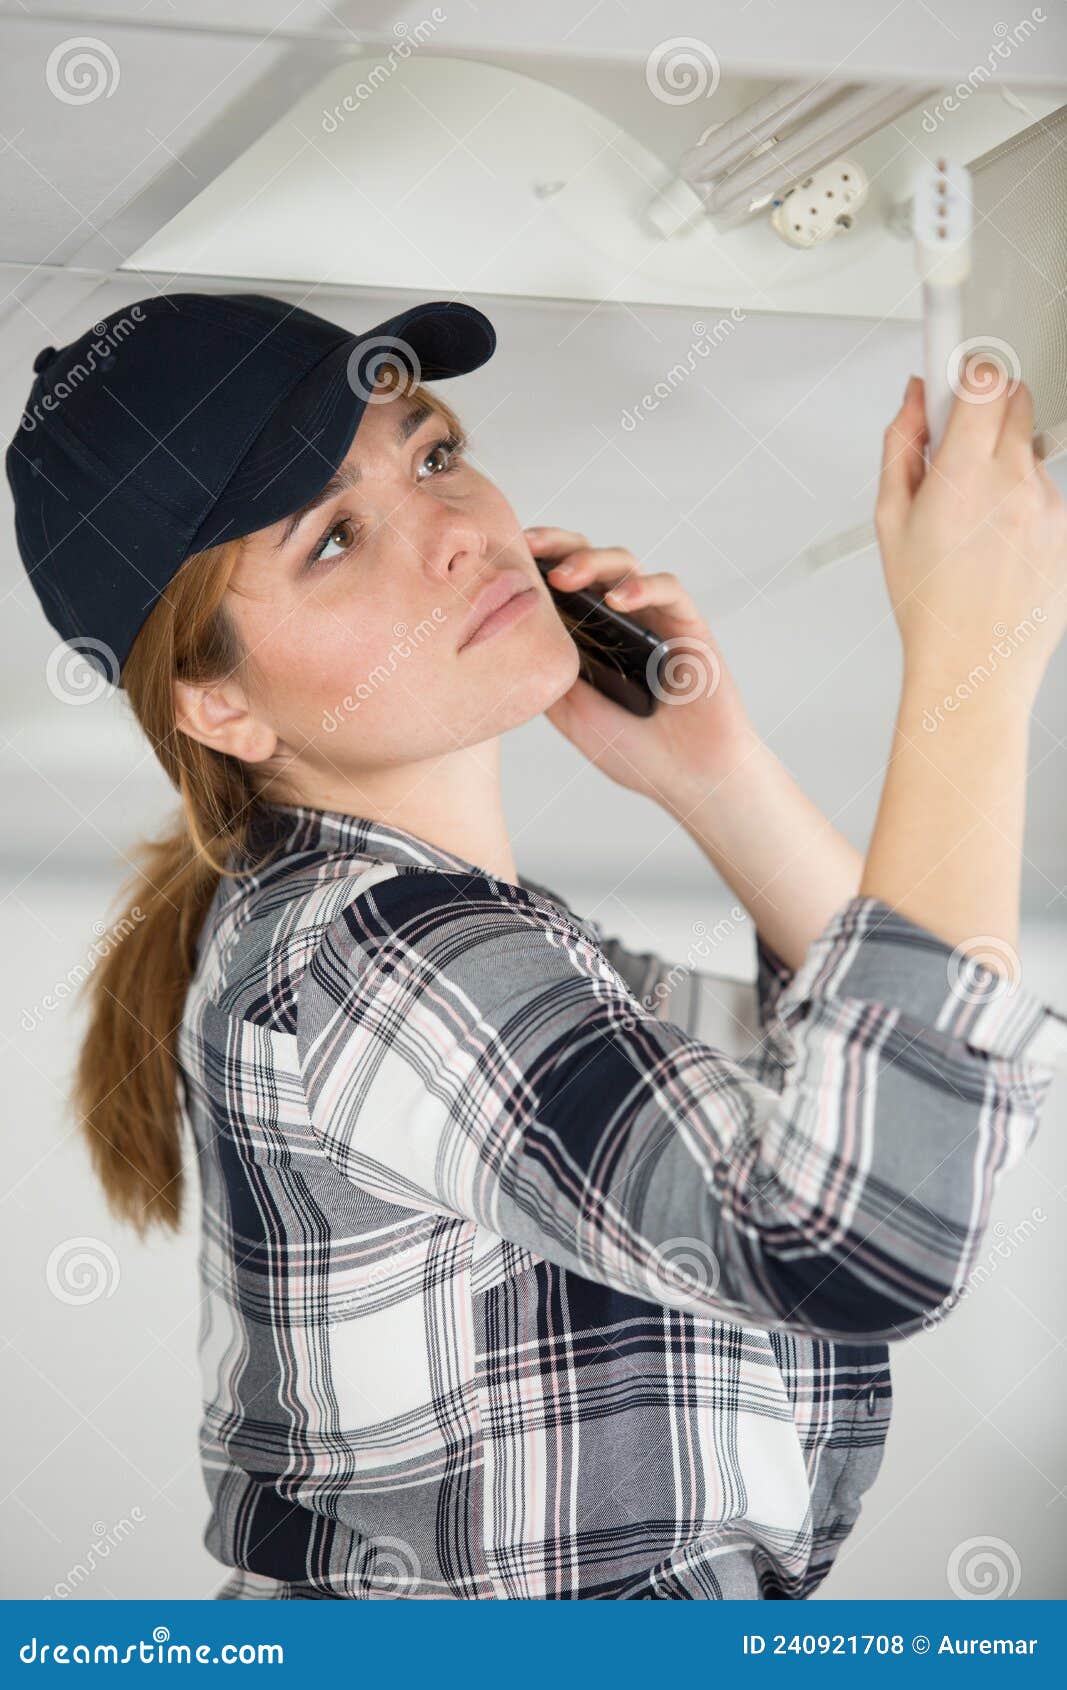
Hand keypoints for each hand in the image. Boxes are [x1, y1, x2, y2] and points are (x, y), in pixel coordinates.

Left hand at [523, 526, 758, 813]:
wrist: (691, 778)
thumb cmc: (636, 752)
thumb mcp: (574, 715)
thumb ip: (549, 676)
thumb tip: (510, 639)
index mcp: (591, 635)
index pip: (563, 581)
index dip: (537, 560)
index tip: (508, 554)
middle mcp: (622, 619)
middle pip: (591, 560)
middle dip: (559, 545)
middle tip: (530, 547)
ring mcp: (655, 620)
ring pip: (625, 565)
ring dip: (593, 562)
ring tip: (565, 577)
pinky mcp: (689, 627)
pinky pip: (669, 591)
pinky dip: (643, 587)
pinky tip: (619, 600)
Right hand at [875, 370, 1066, 702]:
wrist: (974, 666)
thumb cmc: (931, 606)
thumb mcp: (890, 521)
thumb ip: (901, 446)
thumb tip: (914, 401)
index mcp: (965, 473)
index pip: (982, 377)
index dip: (967, 362)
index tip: (957, 352)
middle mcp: (1015, 481)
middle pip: (1012, 399)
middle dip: (984, 407)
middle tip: (957, 443)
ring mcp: (1050, 505)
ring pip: (1028, 450)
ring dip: (1003, 462)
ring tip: (974, 518)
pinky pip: (1048, 493)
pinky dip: (1025, 504)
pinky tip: (999, 544)